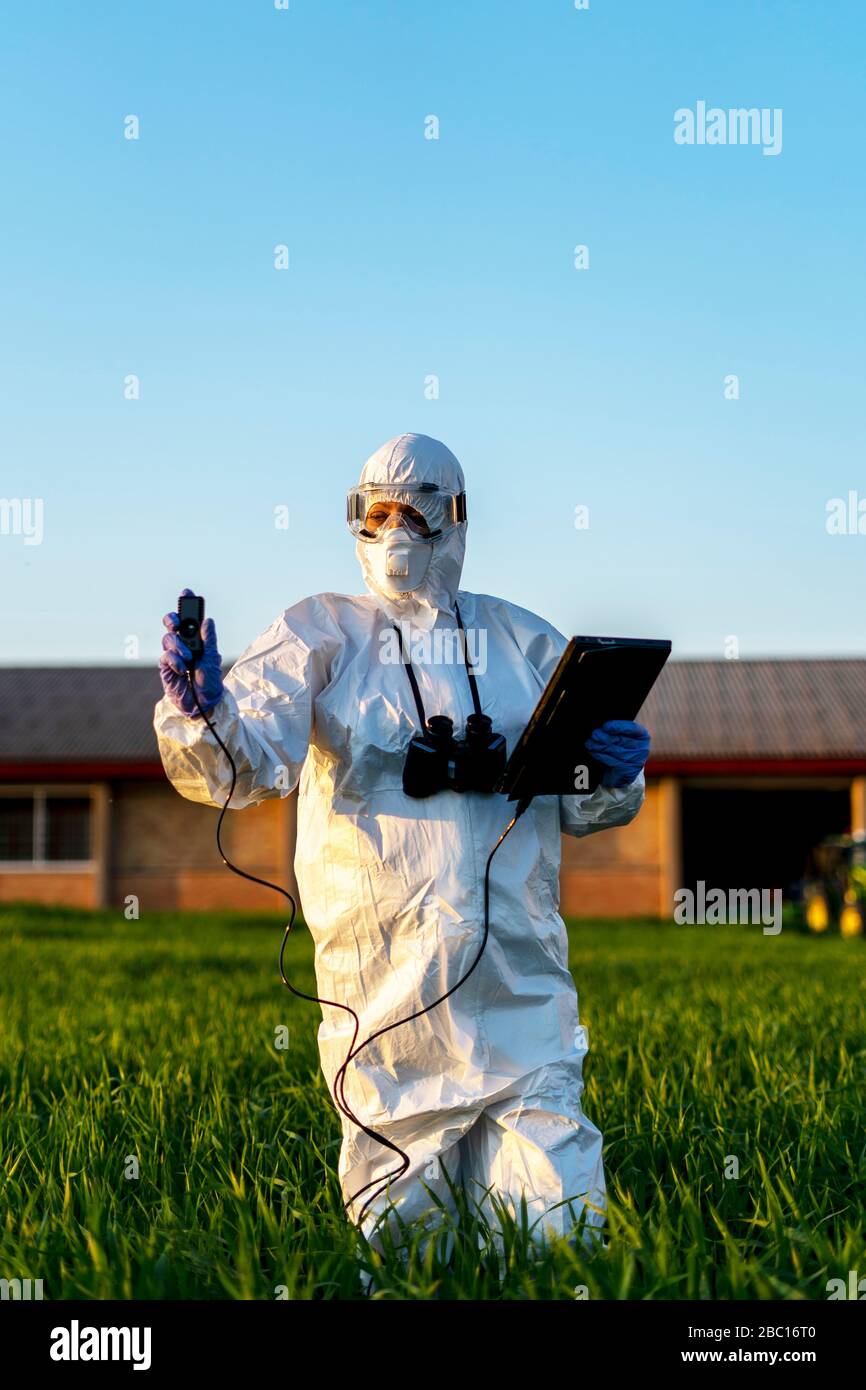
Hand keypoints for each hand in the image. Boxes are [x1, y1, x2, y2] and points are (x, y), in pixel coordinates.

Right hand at [159, 588, 223, 716]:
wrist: (203, 702)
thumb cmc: (210, 680)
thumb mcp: (213, 657)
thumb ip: (209, 639)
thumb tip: (208, 620)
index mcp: (195, 640)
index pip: (188, 619)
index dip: (185, 605)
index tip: (186, 592)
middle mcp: (182, 645)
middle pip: (171, 625)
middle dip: (172, 620)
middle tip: (176, 623)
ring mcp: (173, 655)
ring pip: (167, 639)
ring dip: (178, 646)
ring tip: (188, 657)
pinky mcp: (166, 668)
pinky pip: (165, 657)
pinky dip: (174, 660)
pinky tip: (181, 667)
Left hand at [585, 719, 649, 788]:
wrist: (621, 772)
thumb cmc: (620, 748)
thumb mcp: (621, 736)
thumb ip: (615, 730)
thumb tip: (601, 726)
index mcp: (642, 735)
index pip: (632, 728)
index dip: (618, 727)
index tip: (605, 726)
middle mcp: (642, 748)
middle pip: (621, 740)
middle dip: (605, 737)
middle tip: (594, 734)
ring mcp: (636, 761)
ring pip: (615, 750)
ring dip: (600, 746)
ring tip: (589, 743)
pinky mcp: (628, 771)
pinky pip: (612, 761)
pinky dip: (600, 755)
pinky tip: (593, 751)